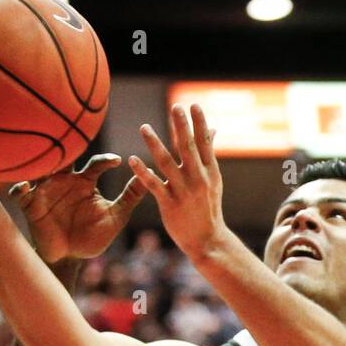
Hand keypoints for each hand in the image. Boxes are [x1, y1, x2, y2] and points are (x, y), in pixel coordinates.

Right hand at [8, 154, 145, 261]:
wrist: (69, 258)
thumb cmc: (92, 238)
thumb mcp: (115, 218)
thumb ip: (130, 198)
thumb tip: (153, 176)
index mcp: (85, 182)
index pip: (95, 163)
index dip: (106, 160)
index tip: (118, 162)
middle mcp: (65, 181)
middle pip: (64, 157)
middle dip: (67, 145)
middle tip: (73, 133)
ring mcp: (46, 190)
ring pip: (41, 168)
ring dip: (40, 161)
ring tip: (44, 153)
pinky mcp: (31, 204)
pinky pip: (22, 193)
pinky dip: (21, 187)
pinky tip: (26, 186)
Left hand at [129, 103, 226, 257]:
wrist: (208, 240)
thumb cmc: (208, 208)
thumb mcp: (213, 180)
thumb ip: (208, 153)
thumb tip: (212, 129)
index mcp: (209, 172)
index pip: (204, 143)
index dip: (199, 123)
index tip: (193, 104)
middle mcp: (198, 179)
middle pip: (187, 148)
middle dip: (181, 127)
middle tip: (175, 106)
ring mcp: (184, 192)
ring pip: (166, 163)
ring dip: (154, 144)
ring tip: (144, 127)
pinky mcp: (170, 204)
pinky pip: (153, 185)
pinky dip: (142, 172)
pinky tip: (132, 159)